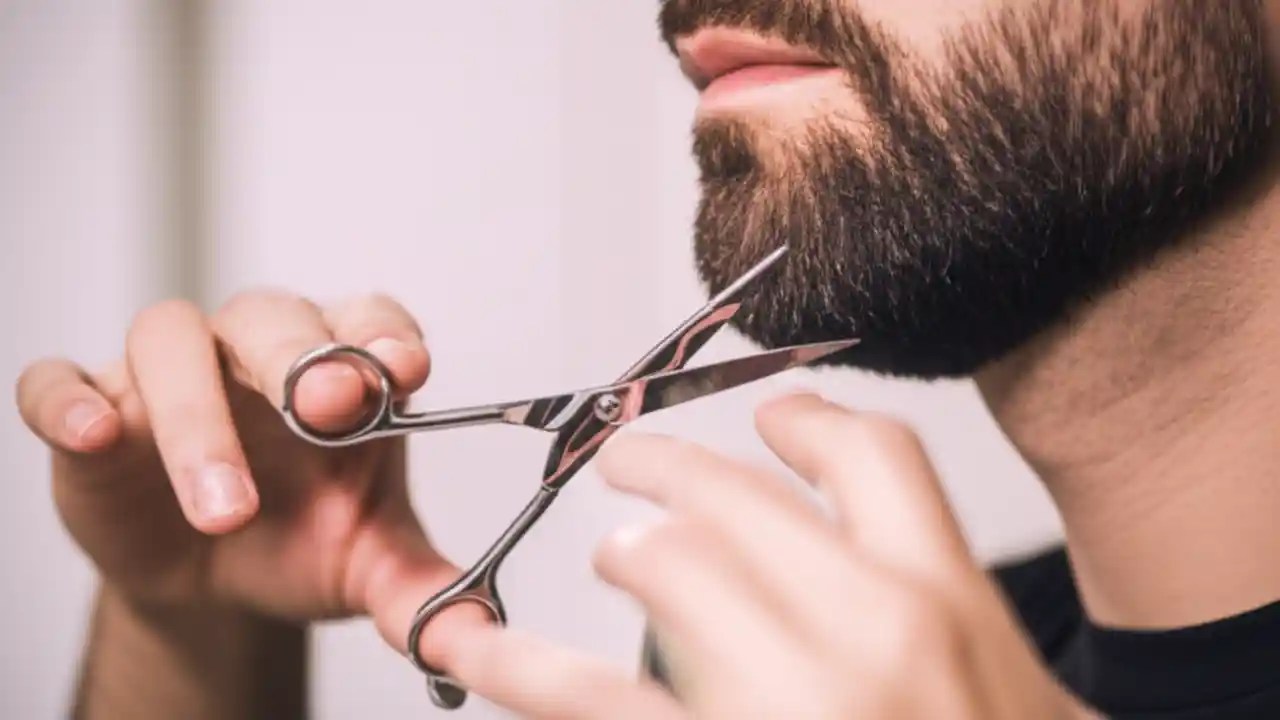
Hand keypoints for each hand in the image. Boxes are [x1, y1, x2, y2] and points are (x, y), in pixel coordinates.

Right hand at [15, 291, 483, 658]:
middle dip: (299, 357)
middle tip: (327, 406)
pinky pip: (60, 380)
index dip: (385, 336)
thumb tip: (479, 628)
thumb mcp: (369, 564)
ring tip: (226, 506)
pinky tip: (92, 433)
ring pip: (173, 344)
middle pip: (272, 316)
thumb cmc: (301, 541)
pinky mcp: (96, 410)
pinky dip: (68, 399)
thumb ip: (424, 586)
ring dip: (198, 417)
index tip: (407, 369)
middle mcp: (257, 353)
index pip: (367, 321)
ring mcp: (172, 375)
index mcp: (340, 371)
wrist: (217, 579)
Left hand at [433, 393, 1096, 718]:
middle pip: (742, 499)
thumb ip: (974, 643)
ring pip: (668, 565)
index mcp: (951, 607)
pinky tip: (474, 643)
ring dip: (627, 552)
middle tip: (635, 464)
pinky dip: (519, 663)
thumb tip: (916, 595)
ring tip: (614, 556)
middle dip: (672, 467)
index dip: (809, 425)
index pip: (872, 459)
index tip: (774, 421)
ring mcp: (787, 698)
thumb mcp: (1035, 711)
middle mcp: (870, 634)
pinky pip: (589, 698)